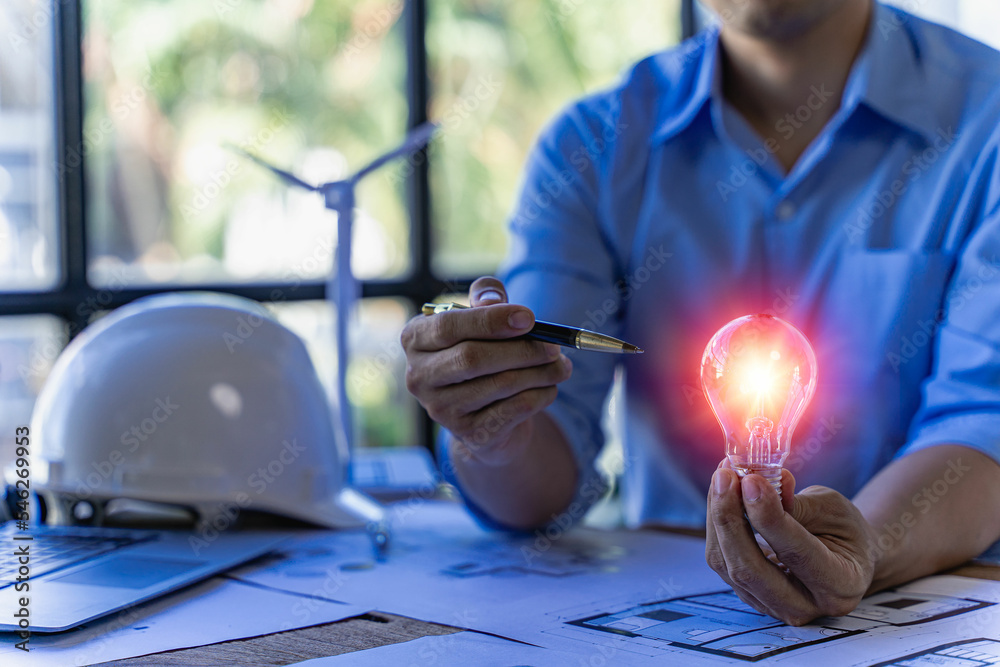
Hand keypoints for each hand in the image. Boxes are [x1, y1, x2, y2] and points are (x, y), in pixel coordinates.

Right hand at [400, 277, 572, 465]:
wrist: (482, 413)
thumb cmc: (480, 353)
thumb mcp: (481, 319)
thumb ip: (485, 298)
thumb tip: (493, 301)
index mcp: (415, 339)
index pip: (448, 326)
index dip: (490, 320)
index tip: (528, 318)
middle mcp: (419, 376)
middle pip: (472, 358)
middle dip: (521, 350)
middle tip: (554, 346)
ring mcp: (440, 409)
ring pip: (498, 385)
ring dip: (539, 373)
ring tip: (561, 366)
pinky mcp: (467, 434)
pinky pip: (512, 411)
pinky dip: (539, 396)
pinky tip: (550, 388)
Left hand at [705, 461, 877, 625]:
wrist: (844, 556)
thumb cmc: (843, 530)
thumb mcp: (833, 509)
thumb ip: (796, 502)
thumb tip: (757, 482)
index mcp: (839, 585)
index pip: (795, 553)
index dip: (768, 517)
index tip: (751, 481)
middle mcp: (803, 605)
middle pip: (750, 569)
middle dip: (730, 518)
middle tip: (724, 476)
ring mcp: (771, 605)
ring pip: (728, 565)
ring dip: (718, 517)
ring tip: (723, 477)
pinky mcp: (748, 594)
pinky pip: (721, 560)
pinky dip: (716, 524)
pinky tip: (722, 494)